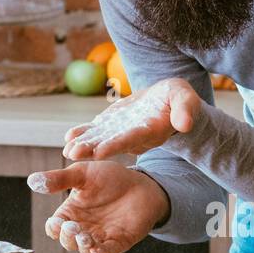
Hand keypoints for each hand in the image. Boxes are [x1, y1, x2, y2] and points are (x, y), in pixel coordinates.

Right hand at [28, 161, 169, 252]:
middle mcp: (82, 227)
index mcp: (71, 213)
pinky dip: (100, 252)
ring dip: (81, 245)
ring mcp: (100, 236)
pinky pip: (106, 252)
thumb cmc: (109, 178)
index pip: (54, 227)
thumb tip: (31, 180)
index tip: (56, 221)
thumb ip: (59, 179)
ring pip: (84, 249)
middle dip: (67, 237)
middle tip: (72, 227)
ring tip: (84, 235)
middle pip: (67, 241)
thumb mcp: (82, 174)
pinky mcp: (119, 242)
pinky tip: (95, 247)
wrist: (141, 183)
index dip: (53, 227)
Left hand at [62, 77, 201, 159]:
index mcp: (152, 131)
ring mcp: (122, 132)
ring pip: (101, 140)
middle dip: (92, 150)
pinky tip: (68, 137)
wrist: (168, 100)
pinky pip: (97, 131)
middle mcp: (135, 137)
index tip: (100, 152)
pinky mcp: (114, 125)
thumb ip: (185, 109)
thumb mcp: (186, 98)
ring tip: (67, 150)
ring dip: (84, 145)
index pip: (132, 139)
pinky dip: (83, 133)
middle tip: (73, 154)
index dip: (116, 145)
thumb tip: (185, 124)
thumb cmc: (179, 97)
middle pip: (112, 144)